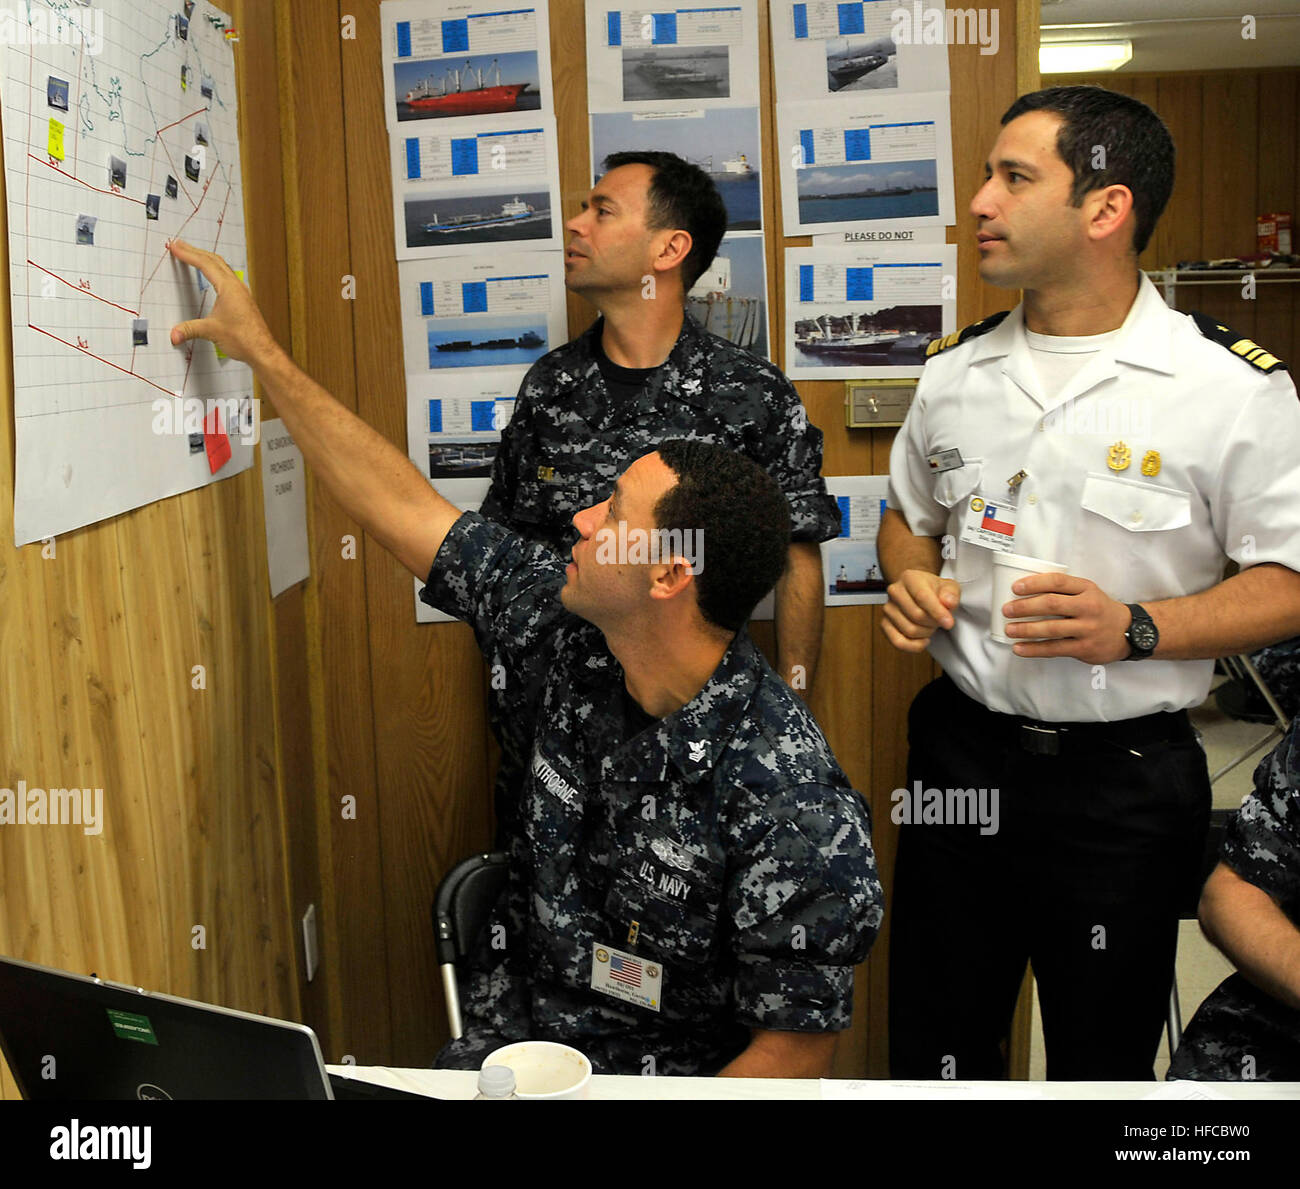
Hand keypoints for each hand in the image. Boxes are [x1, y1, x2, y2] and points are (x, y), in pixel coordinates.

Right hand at [167, 238, 278, 365]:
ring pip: (223, 267)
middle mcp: (237, 287)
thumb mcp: (211, 332)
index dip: (188, 254)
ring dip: (206, 258)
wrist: (263, 350)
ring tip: (193, 254)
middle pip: (214, 260)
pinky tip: (213, 274)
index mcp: (229, 288)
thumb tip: (174, 334)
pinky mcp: (244, 300)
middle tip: (180, 244)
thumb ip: (189, 330)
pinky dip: (216, 269)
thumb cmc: (245, 339)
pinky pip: (228, 277)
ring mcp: (242, 292)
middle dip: (195, 251)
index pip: (205, 264)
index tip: (175, 247)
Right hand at [882, 569, 960, 652]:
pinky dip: (914, 646)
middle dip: (934, 623)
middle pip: (917, 616)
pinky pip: (898, 642)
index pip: (922, 597)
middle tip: (940, 620)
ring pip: (910, 630)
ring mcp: (888, 608)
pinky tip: (923, 640)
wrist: (918, 593)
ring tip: (931, 625)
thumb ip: (951, 593)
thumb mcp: (948, 587)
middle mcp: (894, 591)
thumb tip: (948, 602)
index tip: (949, 623)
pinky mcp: (884, 624)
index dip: (937, 612)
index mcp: (909, 578)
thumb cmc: (934, 591)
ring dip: (926, 633)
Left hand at [1002, 573, 1131, 662]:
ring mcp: (1087, 629)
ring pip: (1051, 628)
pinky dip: (1034, 649)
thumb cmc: (1099, 609)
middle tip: (1007, 610)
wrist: (1129, 632)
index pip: (1058, 581)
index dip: (1035, 583)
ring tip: (1009, 629)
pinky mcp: (1084, 648)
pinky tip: (1019, 648)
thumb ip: (1063, 590)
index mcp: (1086, 588)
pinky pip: (1054, 649)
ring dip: (1026, 629)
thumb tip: (1026, 591)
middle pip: (1051, 604)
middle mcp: (1088, 607)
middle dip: (1025, 607)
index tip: (1016, 587)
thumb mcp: (1087, 592)